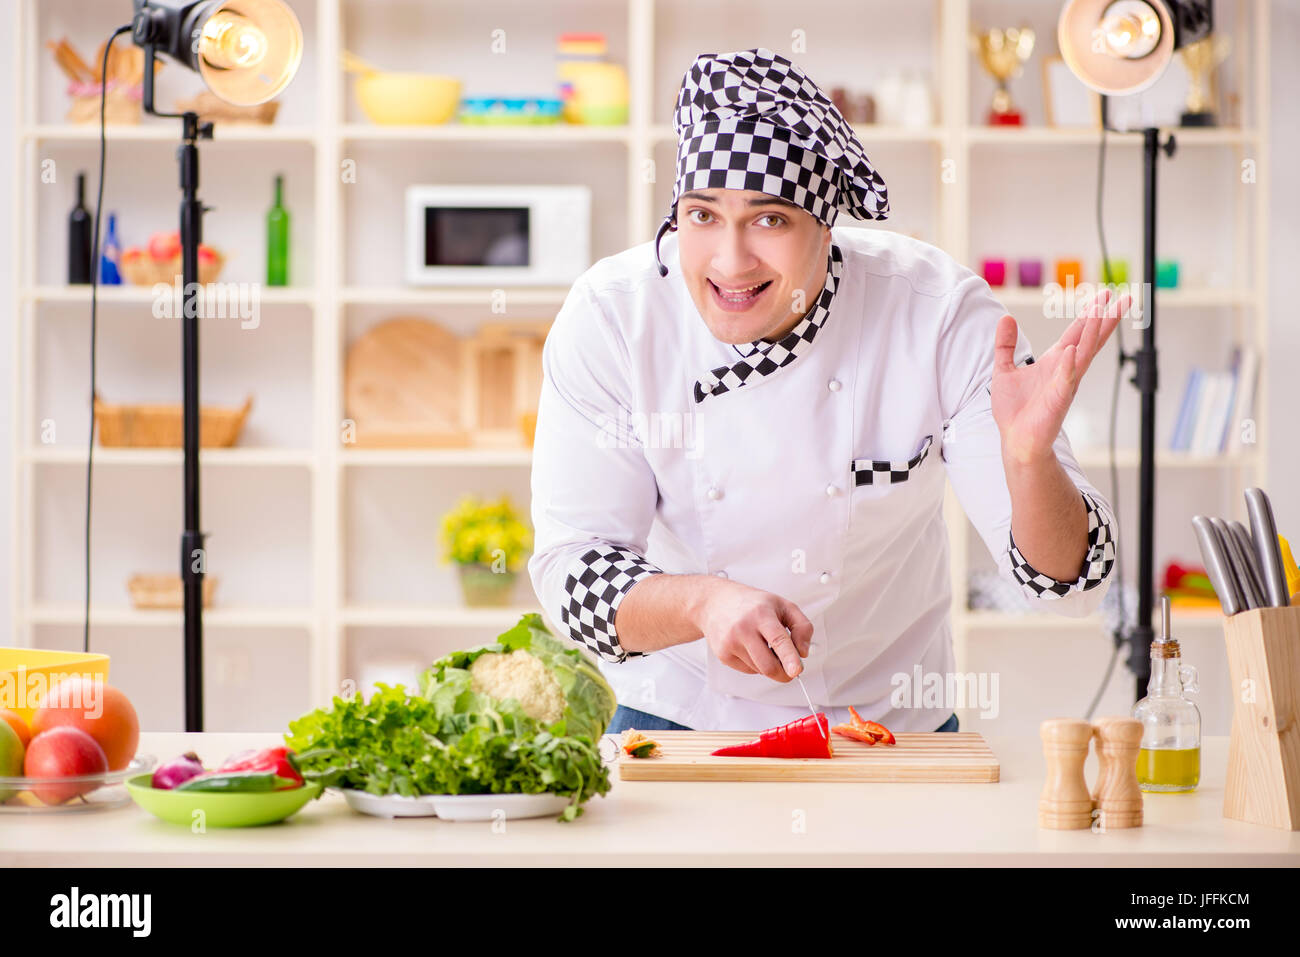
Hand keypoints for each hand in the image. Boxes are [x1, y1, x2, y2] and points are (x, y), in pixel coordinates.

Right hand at [694, 578, 812, 681]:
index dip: (789, 657)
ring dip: (769, 665)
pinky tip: (751, 648)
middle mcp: (744, 628)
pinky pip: (748, 670)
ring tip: (764, 645)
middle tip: (791, 668)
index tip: (796, 670)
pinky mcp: (723, 654)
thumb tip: (803, 652)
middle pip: (768, 665)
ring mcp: (731, 643)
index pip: (778, 639)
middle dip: (784, 673)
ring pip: (760, 670)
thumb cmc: (751, 604)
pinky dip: (755, 664)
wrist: (715, 602)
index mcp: (761, 614)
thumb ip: (802, 626)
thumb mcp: (782, 605)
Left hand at [991, 287, 1129, 465]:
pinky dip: (1068, 365)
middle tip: (1123, 298)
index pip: (1077, 332)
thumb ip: (1005, 345)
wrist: (1015, 439)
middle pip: (1090, 339)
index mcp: (1055, 361)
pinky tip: (1072, 350)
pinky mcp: (1057, 400)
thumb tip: (1006, 318)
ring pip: (1083, 354)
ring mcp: (1065, 384)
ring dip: (1091, 333)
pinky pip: (1065, 379)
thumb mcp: (1004, 370)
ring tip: (1100, 312)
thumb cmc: (1014, 410)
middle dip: (1106, 319)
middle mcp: (1066, 369)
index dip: (1090, 314)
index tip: (1104, 295)